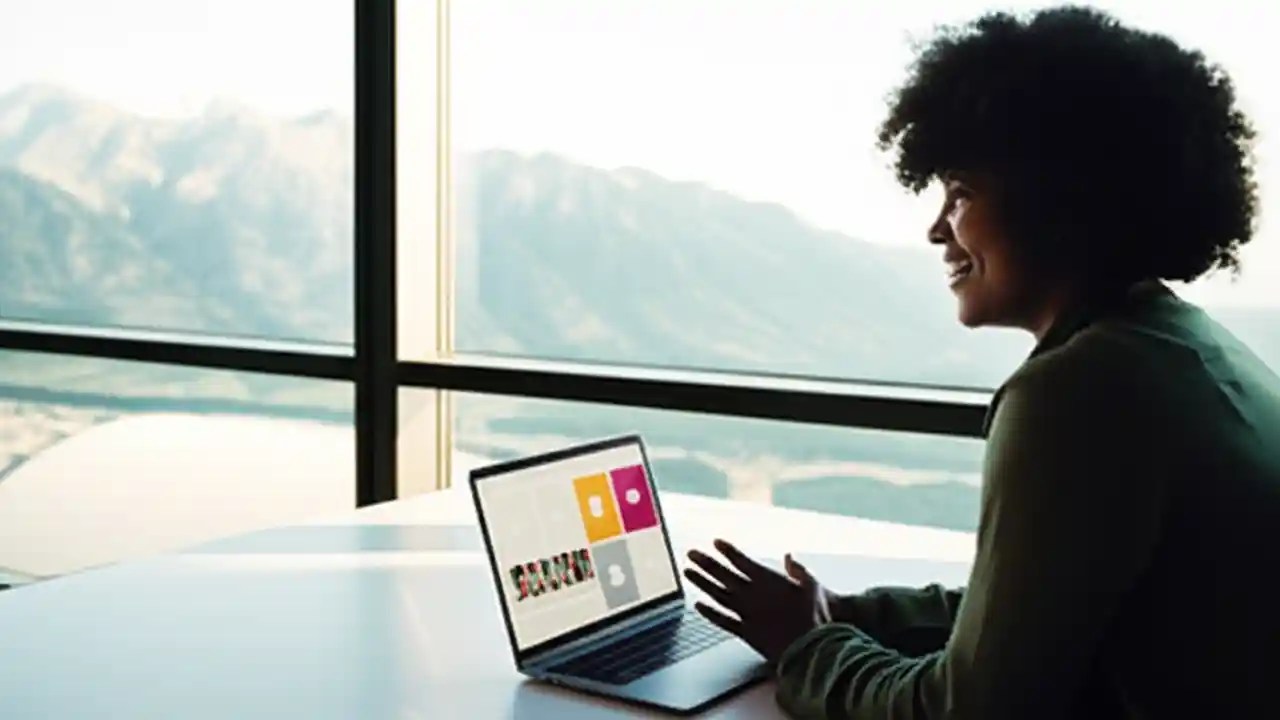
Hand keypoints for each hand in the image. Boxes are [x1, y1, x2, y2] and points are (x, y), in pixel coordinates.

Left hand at [684, 539, 834, 663]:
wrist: (816, 647)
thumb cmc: (818, 616)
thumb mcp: (814, 586)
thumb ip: (798, 570)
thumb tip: (788, 556)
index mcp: (770, 581)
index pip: (743, 562)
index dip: (728, 551)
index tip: (715, 543)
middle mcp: (754, 596)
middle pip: (724, 575)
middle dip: (707, 563)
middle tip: (691, 553)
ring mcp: (748, 614)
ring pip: (719, 595)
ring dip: (702, 583)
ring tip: (689, 572)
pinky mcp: (747, 633)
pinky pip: (723, 621)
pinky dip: (710, 613)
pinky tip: (699, 606)